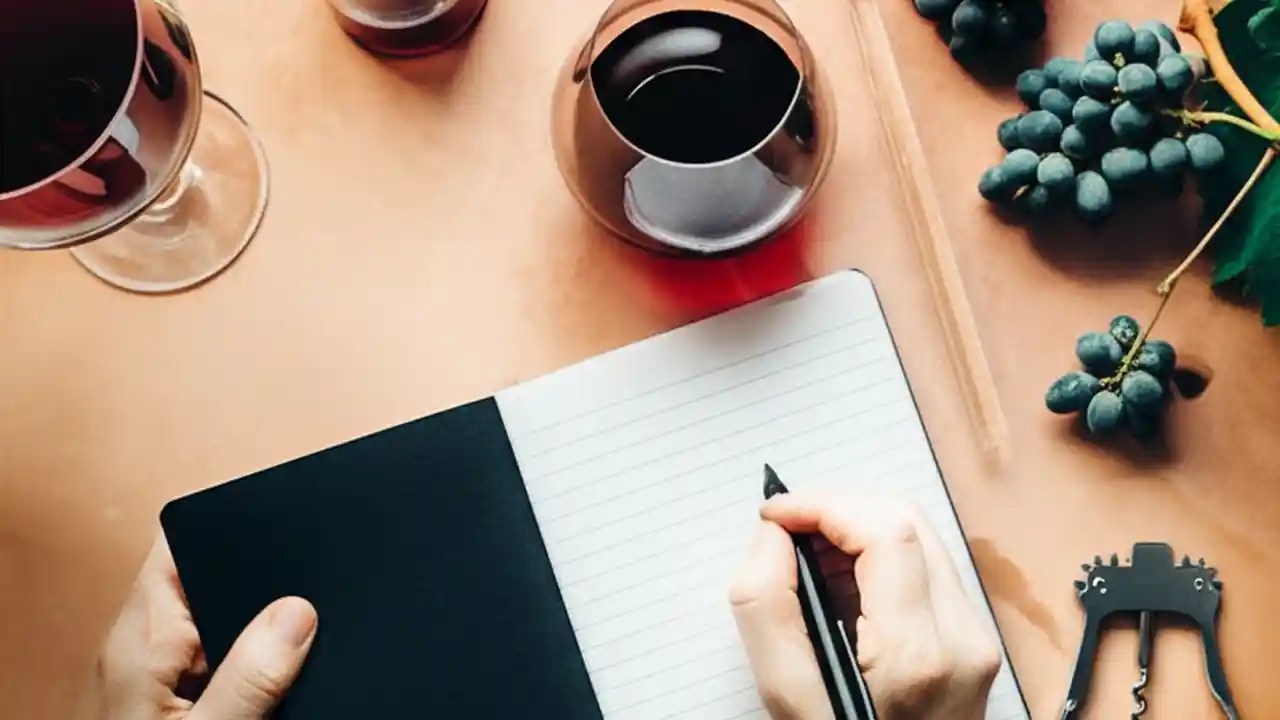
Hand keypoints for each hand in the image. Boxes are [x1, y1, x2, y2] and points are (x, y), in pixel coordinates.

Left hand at [75, 537, 317, 719]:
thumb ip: (252, 676)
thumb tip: (298, 612)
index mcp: (141, 639)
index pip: (178, 542)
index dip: (232, 524)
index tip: (287, 525)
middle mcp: (139, 648)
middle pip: (208, 578)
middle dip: (260, 584)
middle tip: (307, 607)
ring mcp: (149, 677)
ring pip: (217, 624)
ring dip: (256, 633)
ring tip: (292, 653)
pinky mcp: (164, 705)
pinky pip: (214, 663)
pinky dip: (246, 668)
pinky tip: (271, 690)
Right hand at [729, 491, 1000, 719]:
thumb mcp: (787, 698)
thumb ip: (767, 606)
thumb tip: (773, 535)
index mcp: (918, 652)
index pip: (884, 528)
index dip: (822, 504)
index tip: (776, 514)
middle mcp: (962, 639)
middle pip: (906, 520)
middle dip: (839, 510)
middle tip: (788, 531)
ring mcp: (975, 641)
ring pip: (920, 538)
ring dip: (858, 530)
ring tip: (810, 559)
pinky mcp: (973, 643)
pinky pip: (927, 570)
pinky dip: (880, 558)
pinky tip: (844, 585)